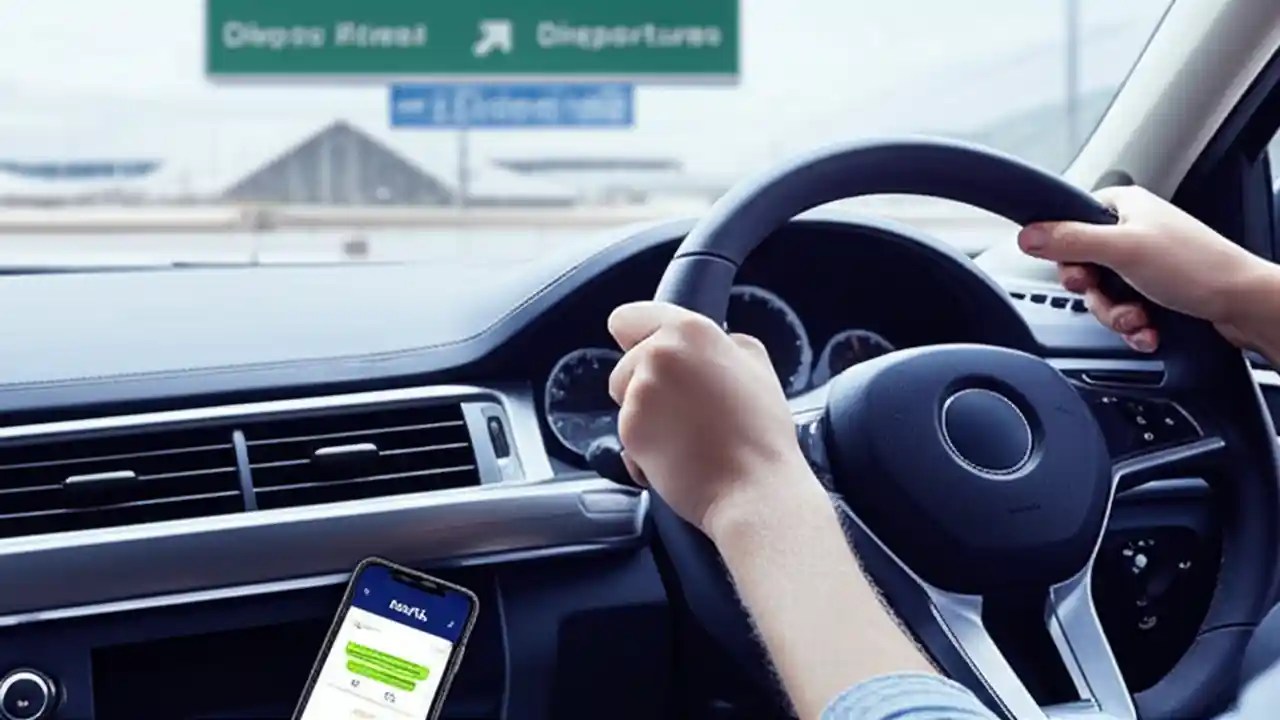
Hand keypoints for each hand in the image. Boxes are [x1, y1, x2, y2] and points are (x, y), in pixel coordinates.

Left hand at [607, 301, 816, 534]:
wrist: (754, 489)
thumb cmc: (761, 433)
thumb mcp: (757, 365)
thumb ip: (726, 343)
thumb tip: (714, 341)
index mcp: (689, 330)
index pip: (627, 318)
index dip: (635, 338)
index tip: (647, 353)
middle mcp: (656, 355)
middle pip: (624, 364)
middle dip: (645, 384)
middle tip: (687, 407)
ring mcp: (639, 394)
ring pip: (625, 401)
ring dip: (646, 417)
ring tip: (687, 434)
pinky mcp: (629, 432)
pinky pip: (628, 437)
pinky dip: (646, 450)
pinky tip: (680, 458)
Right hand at [1017, 185, 1271, 351]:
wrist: (1245, 306)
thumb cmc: (1199, 268)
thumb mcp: (1123, 250)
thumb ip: (1070, 241)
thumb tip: (1025, 236)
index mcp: (1123, 207)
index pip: (1067, 223)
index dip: (1065, 254)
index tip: (1078, 273)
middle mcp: (1132, 231)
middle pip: (1081, 267)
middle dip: (1096, 295)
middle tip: (1112, 297)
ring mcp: (1144, 263)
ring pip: (1101, 295)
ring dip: (1117, 316)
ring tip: (1141, 320)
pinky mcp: (1155, 290)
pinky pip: (1123, 310)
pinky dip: (1133, 325)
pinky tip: (1148, 330)